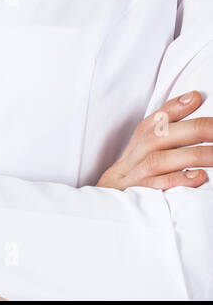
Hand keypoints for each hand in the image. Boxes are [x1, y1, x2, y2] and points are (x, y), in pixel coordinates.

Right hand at [97, 90, 212, 190]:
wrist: (105, 208)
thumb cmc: (136, 177)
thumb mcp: (146, 150)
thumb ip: (167, 125)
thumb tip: (194, 97)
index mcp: (138, 144)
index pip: (154, 120)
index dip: (174, 108)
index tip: (197, 97)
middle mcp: (135, 156)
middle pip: (160, 136)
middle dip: (195, 130)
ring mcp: (135, 176)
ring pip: (160, 160)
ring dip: (193, 155)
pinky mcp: (137, 195)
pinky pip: (156, 187)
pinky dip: (177, 180)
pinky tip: (199, 177)